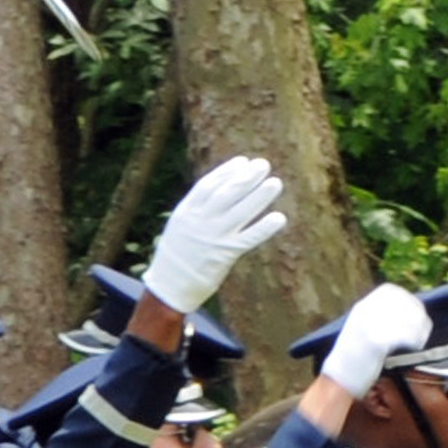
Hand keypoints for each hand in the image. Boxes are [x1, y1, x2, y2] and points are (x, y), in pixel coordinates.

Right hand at [140, 153, 287, 314]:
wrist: (168, 286)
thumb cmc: (177, 254)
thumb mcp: (180, 224)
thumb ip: (198, 208)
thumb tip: (219, 190)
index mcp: (187, 211)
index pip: (208, 184)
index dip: (227, 171)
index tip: (243, 161)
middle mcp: (200, 220)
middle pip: (227, 193)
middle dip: (246, 177)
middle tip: (263, 165)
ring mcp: (213, 237)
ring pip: (241, 212)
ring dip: (259, 196)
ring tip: (275, 182)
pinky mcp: (225, 254)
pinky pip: (248, 238)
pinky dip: (264, 228)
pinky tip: (279, 218)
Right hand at [320, 281, 434, 398]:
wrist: (339, 380)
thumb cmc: (355, 359)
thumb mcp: (363, 328)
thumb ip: (379, 317)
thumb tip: (410, 310)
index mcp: (362, 307)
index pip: (390, 291)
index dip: (408, 300)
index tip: (417, 314)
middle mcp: (365, 312)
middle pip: (403, 304)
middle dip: (418, 317)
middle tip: (421, 333)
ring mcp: (370, 325)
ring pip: (409, 319)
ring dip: (419, 331)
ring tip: (416, 343)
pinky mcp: (376, 341)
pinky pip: (405, 335)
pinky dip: (414, 341)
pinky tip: (413, 349)